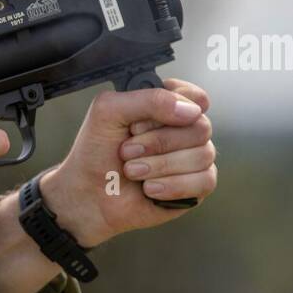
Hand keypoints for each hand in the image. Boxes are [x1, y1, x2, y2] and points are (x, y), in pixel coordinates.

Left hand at [39, 79, 216, 246]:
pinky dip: (172, 186)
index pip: (195, 97)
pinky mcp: (195, 186)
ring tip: (133, 172)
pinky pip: (205, 181)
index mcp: (165, 107)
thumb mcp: (108, 112)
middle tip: (126, 151)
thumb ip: (148, 99)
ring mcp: (192, 158)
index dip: (175, 108)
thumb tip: (191, 111)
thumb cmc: (95, 153)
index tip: (142, 121)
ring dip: (160, 165)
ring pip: (203, 154)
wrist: (87, 196)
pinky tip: (149, 189)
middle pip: (201, 127)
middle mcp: (182, 130)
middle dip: (158, 142)